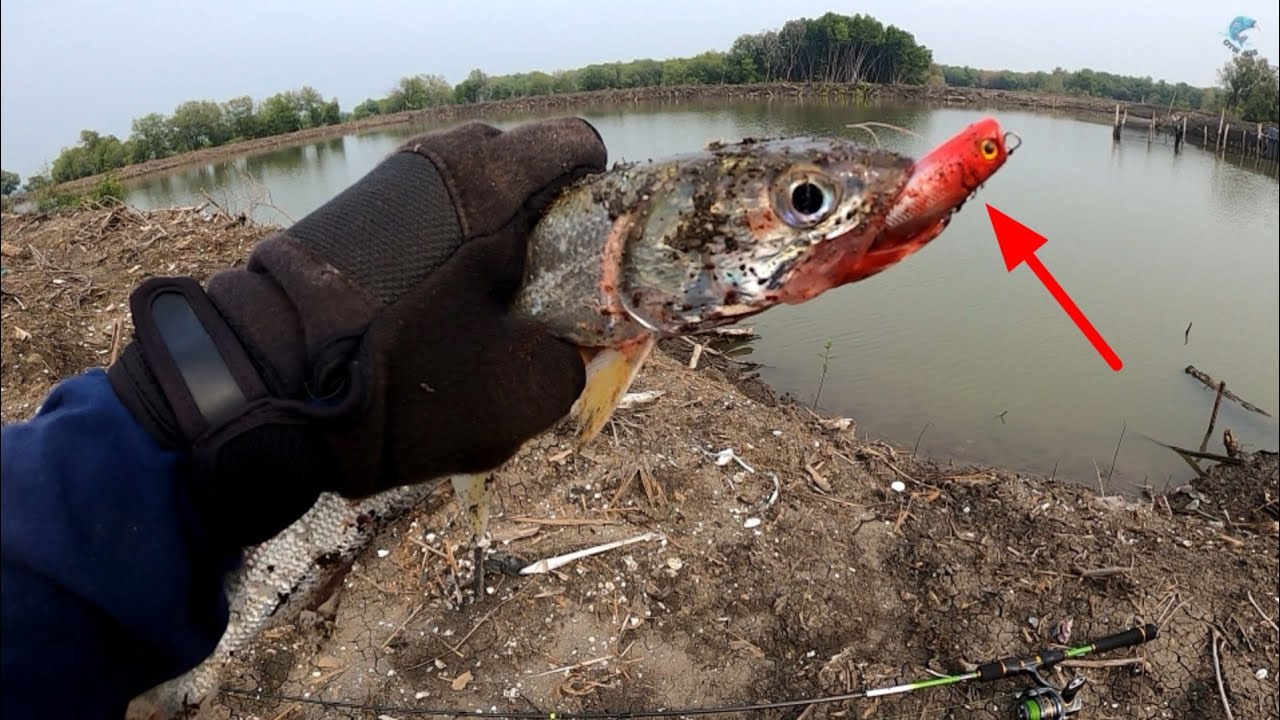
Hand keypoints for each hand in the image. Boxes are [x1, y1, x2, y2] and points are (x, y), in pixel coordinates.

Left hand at [108, 118, 608, 546]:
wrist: (259, 388)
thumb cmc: (402, 384)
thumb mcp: (518, 396)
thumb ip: (576, 362)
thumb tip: (582, 344)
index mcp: (491, 180)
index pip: (578, 146)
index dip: (600, 200)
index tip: (592, 258)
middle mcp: (438, 161)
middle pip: (525, 170)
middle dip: (544, 226)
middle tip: (540, 295)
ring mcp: (388, 182)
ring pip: (471, 198)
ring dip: (491, 244)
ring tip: (481, 311)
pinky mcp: (350, 213)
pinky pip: (426, 218)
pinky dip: (445, 254)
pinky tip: (430, 313)